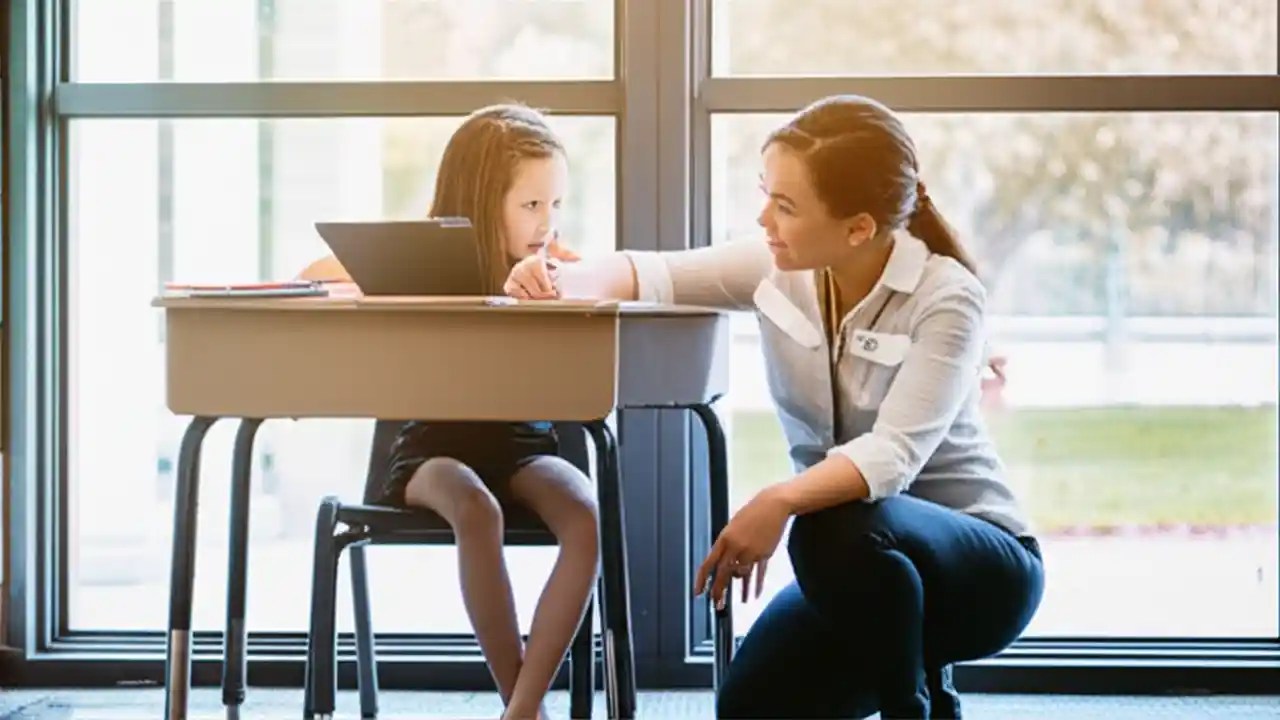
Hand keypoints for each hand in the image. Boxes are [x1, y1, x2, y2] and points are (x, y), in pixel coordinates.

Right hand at [503, 231, 578, 299]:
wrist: (528, 262)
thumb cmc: (544, 262)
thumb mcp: (555, 255)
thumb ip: (566, 255)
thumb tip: (579, 257)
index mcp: (535, 261)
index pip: (546, 285)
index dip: (553, 292)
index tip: (557, 294)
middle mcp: (522, 268)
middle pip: (537, 293)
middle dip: (546, 297)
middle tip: (552, 298)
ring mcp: (514, 276)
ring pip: (528, 297)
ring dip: (537, 299)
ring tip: (543, 297)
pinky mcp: (508, 285)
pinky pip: (518, 297)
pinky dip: (525, 299)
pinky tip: (531, 295)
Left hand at [694, 486, 791, 609]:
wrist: (773, 506)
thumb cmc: (751, 513)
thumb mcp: (733, 526)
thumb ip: (727, 546)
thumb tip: (726, 566)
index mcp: (724, 538)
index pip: (709, 563)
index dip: (702, 579)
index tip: (698, 592)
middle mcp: (736, 547)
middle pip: (724, 573)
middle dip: (719, 590)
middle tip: (716, 604)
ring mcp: (752, 551)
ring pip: (743, 575)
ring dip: (741, 589)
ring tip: (741, 601)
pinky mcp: (765, 554)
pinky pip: (759, 573)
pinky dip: (757, 584)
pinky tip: (755, 594)